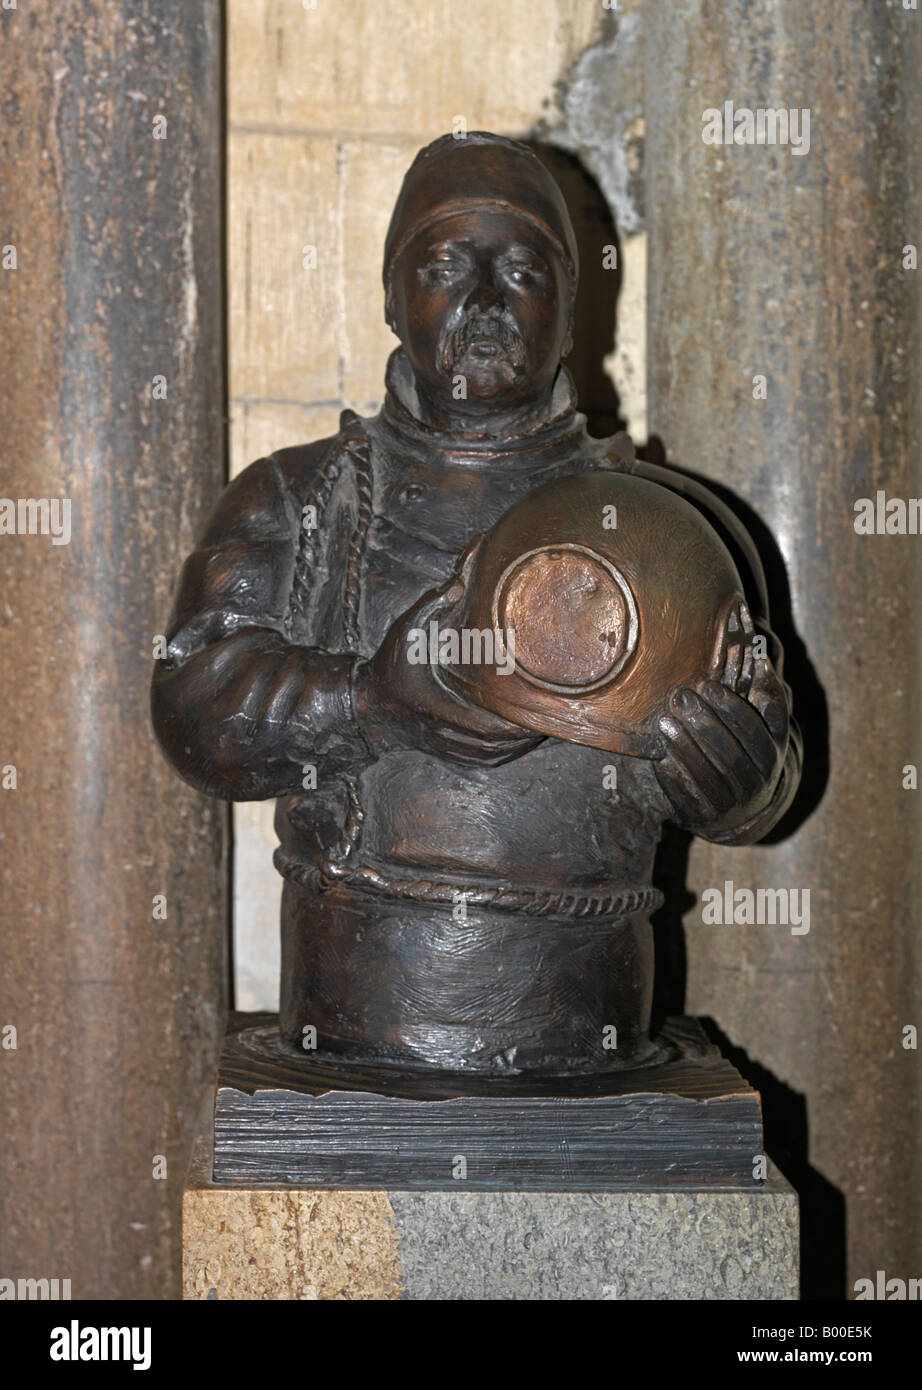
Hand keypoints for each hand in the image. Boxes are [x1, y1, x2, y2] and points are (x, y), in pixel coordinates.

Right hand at [353, 544, 543, 765]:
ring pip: (496, 755)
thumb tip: (460, 583)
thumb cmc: (389, 668)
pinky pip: (487, 761)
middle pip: (500, 742)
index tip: (540, 703)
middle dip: (528, 729)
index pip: (488, 722)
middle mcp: (446, 733)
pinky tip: (523, 738)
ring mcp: (449, 749)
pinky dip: (508, 752)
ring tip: (545, 722)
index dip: (517, 718)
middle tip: (553, 709)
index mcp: (438, 706)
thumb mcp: (406, 632)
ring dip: (522, 743)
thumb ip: (431, 606)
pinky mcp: (451, 757)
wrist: (369, 708)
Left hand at [653, 601, 790, 836]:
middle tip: (680, 697)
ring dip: (686, 747)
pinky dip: (677, 777)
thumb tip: (761, 655)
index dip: (732, 709)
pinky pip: (693, 798)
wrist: (741, 810)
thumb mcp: (764, 728)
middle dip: (704, 723)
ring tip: (665, 721)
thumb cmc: (748, 752)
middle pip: (731, 753)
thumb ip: (764, 696)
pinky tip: (661, 758)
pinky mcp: (710, 817)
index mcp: (773, 754)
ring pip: (711, 775)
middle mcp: (759, 782)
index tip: (708, 685)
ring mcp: (736, 803)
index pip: (756, 732)